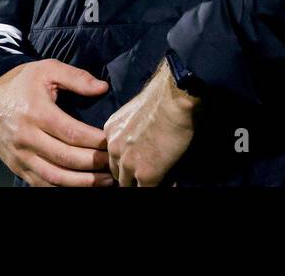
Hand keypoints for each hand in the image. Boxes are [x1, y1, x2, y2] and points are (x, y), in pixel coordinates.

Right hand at [0, 59, 114, 186]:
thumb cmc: (22, 83)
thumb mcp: (47, 69)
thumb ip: (76, 77)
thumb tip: (102, 88)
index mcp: (37, 112)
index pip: (72, 134)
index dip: (96, 141)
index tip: (113, 142)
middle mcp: (27, 137)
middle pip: (66, 158)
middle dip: (94, 164)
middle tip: (114, 163)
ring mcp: (21, 155)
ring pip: (55, 177)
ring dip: (83, 182)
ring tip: (106, 180)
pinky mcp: (17, 167)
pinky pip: (42, 184)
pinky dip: (64, 188)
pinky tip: (83, 185)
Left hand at [103, 56, 200, 186]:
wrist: (174, 97)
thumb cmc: (162, 95)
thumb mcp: (135, 112)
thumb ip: (131, 129)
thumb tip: (142, 138)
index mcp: (110, 130)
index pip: (113, 155)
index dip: (126, 161)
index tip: (138, 162)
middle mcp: (114, 147)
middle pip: (117, 172)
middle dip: (130, 175)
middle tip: (146, 172)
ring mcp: (128, 163)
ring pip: (128, 184)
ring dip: (141, 183)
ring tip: (156, 179)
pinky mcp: (146, 174)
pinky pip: (146, 189)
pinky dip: (158, 186)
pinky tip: (168, 181)